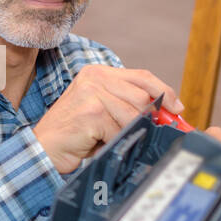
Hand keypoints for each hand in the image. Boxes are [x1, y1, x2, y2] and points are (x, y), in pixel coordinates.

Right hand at [33, 66, 179, 174]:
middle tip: (150, 132)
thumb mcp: (102, 111)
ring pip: (134, 115)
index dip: (164, 91)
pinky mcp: (92, 113)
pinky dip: (115, 142)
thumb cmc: (74, 134)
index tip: (177, 107)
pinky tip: (100, 144)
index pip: (141, 76)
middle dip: (150, 118)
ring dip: (127, 133)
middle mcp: (95, 78)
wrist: (43, 148)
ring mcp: (92, 93)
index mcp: (98, 73)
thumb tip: (166, 111)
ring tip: (111, 139)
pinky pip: (121, 130)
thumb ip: (127, 104)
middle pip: (142, 96)